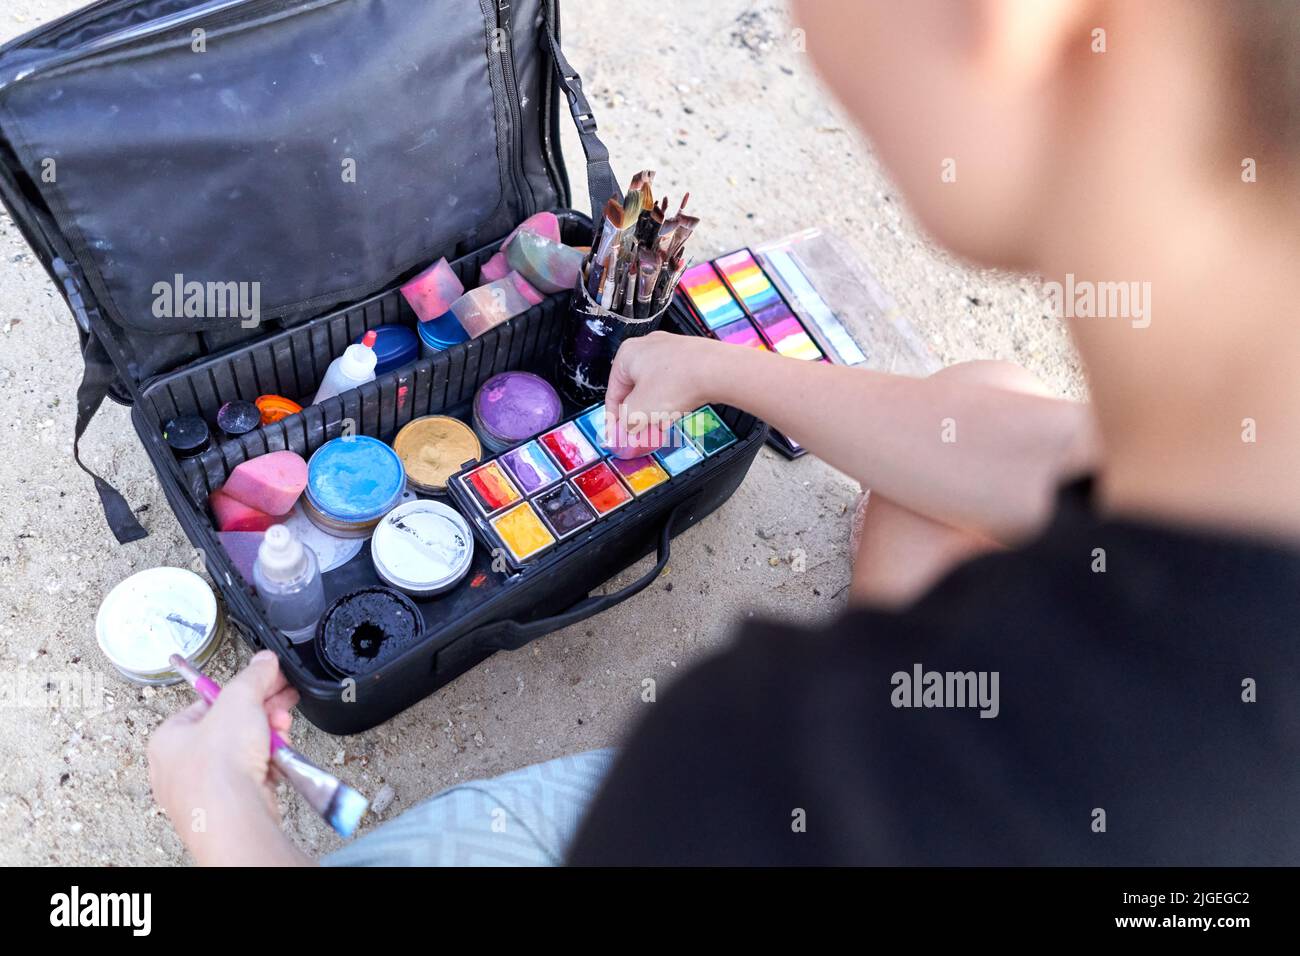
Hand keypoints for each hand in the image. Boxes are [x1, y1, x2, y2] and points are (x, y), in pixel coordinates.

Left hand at [148, 650, 301, 863]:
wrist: (232, 816)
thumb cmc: (217, 765)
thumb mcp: (238, 700)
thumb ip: (253, 676)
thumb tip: (264, 660)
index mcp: (169, 737)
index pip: (210, 702)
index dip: (244, 691)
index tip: (269, 682)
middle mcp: (179, 766)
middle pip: (230, 728)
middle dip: (263, 715)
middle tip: (283, 704)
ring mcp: (203, 790)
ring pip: (243, 754)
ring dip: (269, 739)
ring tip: (282, 732)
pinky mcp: (226, 808)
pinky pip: (250, 777)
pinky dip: (268, 766)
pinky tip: (278, 759)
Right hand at [604, 332, 721, 451]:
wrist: (717, 370)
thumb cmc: (677, 382)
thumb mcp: (639, 411)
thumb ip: (625, 422)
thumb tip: (624, 430)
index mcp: (628, 354)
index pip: (613, 392)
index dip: (614, 418)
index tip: (618, 434)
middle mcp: (647, 347)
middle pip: (635, 389)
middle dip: (636, 415)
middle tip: (638, 434)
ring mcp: (670, 350)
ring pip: (655, 387)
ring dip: (654, 410)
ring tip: (659, 428)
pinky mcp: (690, 357)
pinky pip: (674, 382)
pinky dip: (671, 399)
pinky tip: (675, 414)